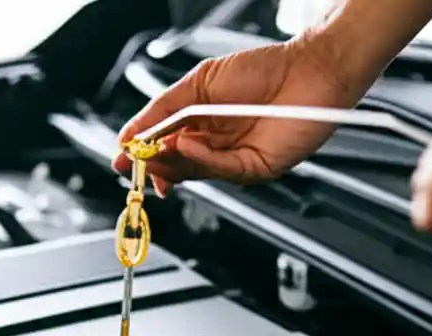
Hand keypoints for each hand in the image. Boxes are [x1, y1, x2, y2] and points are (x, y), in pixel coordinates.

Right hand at [113, 33, 365, 195]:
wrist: (309, 69)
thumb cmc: (264, 69)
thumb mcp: (200, 82)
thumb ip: (164, 108)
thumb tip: (132, 132)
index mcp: (199, 125)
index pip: (163, 148)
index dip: (141, 154)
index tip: (122, 159)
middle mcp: (216, 146)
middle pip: (175, 165)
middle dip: (152, 163)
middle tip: (134, 161)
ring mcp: (234, 159)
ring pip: (194, 170)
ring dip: (172, 163)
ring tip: (157, 150)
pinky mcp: (255, 168)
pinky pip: (222, 169)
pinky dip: (201, 159)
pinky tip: (188, 144)